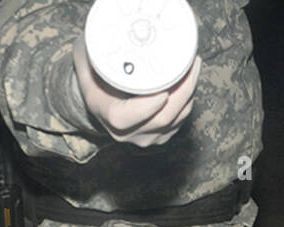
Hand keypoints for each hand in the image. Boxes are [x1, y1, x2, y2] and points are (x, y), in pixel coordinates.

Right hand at [72, 35, 199, 145]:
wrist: (99, 93)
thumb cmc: (95, 70)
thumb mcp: (89, 59)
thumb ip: (99, 51)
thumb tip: (114, 33)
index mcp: (107, 114)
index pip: (124, 117)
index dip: (146, 106)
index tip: (164, 88)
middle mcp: (126, 132)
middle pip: (162, 118)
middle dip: (182, 90)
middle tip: (191, 62)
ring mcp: (145, 137)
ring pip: (176, 119)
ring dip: (188, 93)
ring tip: (193, 65)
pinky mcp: (160, 136)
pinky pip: (180, 120)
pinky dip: (187, 100)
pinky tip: (189, 80)